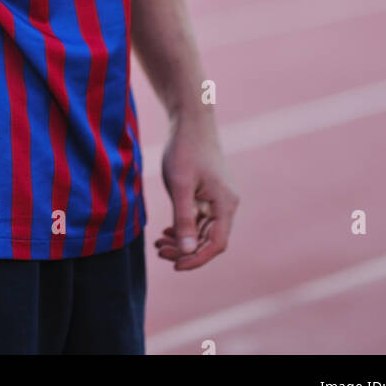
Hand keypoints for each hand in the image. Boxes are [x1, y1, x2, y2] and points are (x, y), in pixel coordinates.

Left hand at [157, 115, 238, 270]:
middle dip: (184, 250)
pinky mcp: (209, 192)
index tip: (174, 265)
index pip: (216, 244)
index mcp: (225, 204)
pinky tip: (167, 231)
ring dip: (182, 240)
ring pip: (202, 230)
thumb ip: (184, 218)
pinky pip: (199, 218)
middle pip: (208, 240)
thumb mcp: (180, 185)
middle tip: (158, 250)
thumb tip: (186, 251)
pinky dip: (184, 227)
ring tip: (158, 243)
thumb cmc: (185, 149)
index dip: (196, 259)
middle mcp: (226, 204)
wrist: (190, 119)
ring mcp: (218, 198)